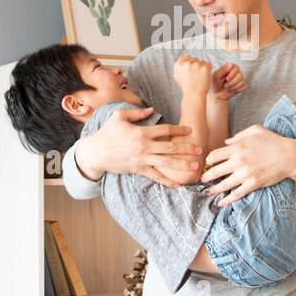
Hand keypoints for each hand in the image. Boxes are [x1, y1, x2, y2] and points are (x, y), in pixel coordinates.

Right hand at [73, 106, 200, 184]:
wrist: (95, 152)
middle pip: (170, 148)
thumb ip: (137, 113)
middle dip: (187, 149)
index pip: (165, 130)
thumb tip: (152, 110)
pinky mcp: (138, 169)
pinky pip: (155, 176)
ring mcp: (142, 159)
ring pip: (166, 163)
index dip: (179, 130)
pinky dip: (167, 181)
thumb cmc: (107, 132)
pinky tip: (178, 185)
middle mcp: (144, 146)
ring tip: (195, 167)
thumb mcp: (119, 117)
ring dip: (182, 165)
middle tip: (200, 150)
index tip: (190, 130)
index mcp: (141, 132)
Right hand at [173, 53, 211, 96]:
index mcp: (178, 65)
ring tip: (200, 77)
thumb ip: (179, 66)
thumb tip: (183, 58)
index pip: (186, 57)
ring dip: (202, 67)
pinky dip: (208, 69)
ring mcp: (196, 65)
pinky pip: (208, 64)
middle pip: (195, 59)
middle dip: (197, 65)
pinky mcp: (204, 68)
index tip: (192, 69)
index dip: (190, 62)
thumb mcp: (177, 76)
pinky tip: (205, 76)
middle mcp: (186, 63)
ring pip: (202, 61)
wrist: (194, 95)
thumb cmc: (186, 87)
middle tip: (196, 76)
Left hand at [201, 124, 295, 205]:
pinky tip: (221, 203)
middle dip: (206, 177)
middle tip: (202, 180)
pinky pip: (237, 194)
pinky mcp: (253, 184)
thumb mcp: (256, 130)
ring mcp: (246, 174)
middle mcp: (239, 161)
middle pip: (215, 171)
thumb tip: (226, 142)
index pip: (214, 155)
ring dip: (214, 189)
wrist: (290, 156)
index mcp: (238, 147)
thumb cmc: (273, 141)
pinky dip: (227, 200)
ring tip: (208, 192)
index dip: (208, 160)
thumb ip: (238, 135)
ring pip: (224, 184)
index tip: (208, 164)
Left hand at [210, 63, 246, 100]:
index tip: (227, 79)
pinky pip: (244, 86)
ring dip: (234, 86)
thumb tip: (230, 65)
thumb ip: (222, 70)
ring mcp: (240, 78)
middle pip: (240, 75)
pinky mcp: (242, 85)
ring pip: (242, 81)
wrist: (217, 94)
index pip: (236, 67)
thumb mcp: (216, 76)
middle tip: (225, 85)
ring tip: (227, 88)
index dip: (232, 73)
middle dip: (232, 82)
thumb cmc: (215, 83)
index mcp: (229, 67)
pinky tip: (232, 90)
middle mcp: (236, 71)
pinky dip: (237, 89)